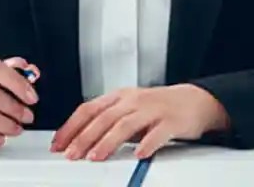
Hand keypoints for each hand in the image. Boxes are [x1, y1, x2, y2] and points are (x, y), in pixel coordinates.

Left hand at [50, 85, 227, 160]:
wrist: (194, 101)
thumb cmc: (158, 107)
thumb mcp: (128, 108)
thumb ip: (108, 121)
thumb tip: (80, 139)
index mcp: (119, 96)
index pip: (89, 109)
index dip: (71, 126)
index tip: (59, 143)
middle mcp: (133, 100)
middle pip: (103, 118)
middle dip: (84, 137)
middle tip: (72, 154)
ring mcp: (152, 109)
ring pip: (125, 125)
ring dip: (108, 142)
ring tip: (96, 156)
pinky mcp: (171, 121)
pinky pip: (157, 133)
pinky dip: (147, 144)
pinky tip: (138, 154)